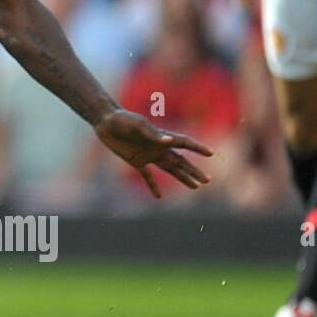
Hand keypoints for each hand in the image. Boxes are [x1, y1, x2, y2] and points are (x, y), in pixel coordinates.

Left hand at [93, 109, 213, 197]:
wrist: (105, 122)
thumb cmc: (122, 120)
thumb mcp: (136, 125)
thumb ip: (151, 134)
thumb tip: (168, 141)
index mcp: (161, 136)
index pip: (184, 143)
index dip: (197, 148)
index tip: (211, 154)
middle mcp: (158, 147)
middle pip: (180, 161)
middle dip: (194, 171)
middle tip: (207, 181)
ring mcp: (148, 155)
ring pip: (170, 169)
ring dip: (182, 178)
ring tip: (195, 186)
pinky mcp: (136, 161)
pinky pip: (147, 176)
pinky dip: (153, 186)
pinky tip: (159, 197)